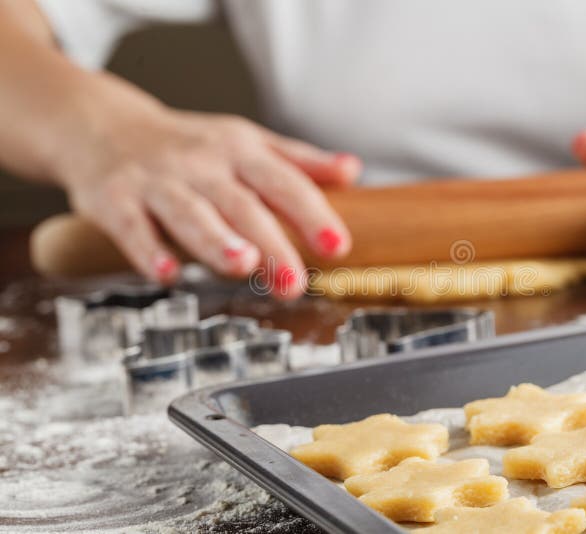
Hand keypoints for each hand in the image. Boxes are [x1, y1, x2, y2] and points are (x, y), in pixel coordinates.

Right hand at [55, 99, 360, 298]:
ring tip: (241, 266)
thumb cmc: (188, 145)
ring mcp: (157, 181)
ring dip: (215, 239)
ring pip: (190, 212)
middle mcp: (202, 164)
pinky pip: (133, 228)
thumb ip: (300, 162)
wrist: (102, 125)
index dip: (313, 214)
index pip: (284, 183)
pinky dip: (148, 251)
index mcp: (240, 151)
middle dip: (270, 244)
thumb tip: (353, 170)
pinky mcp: (115, 200)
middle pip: (242, 206)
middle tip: (294, 283)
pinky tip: (167, 274)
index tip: (337, 246)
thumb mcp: (247, 143)